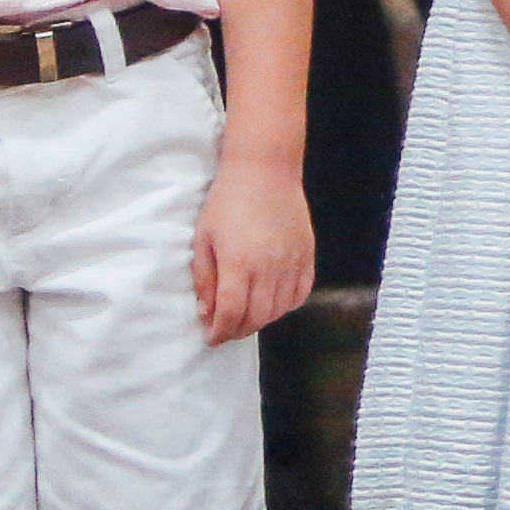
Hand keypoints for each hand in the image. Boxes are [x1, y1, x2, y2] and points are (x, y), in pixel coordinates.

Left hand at [191, 153, 315, 342]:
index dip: (219, 332)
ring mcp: (291, 263)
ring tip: (247, 316)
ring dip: (261, 320)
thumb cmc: (227, 202)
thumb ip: (204, 278)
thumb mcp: (203, 238)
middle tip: (226, 330)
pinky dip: (286, 306)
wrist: (265, 172)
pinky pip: (300, 294)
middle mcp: (268, 268)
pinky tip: (272, 302)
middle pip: (256, 318)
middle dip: (238, 331)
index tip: (211, 338)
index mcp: (238, 264)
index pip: (230, 314)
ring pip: (279, 311)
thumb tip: (206, 312)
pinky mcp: (306, 256)